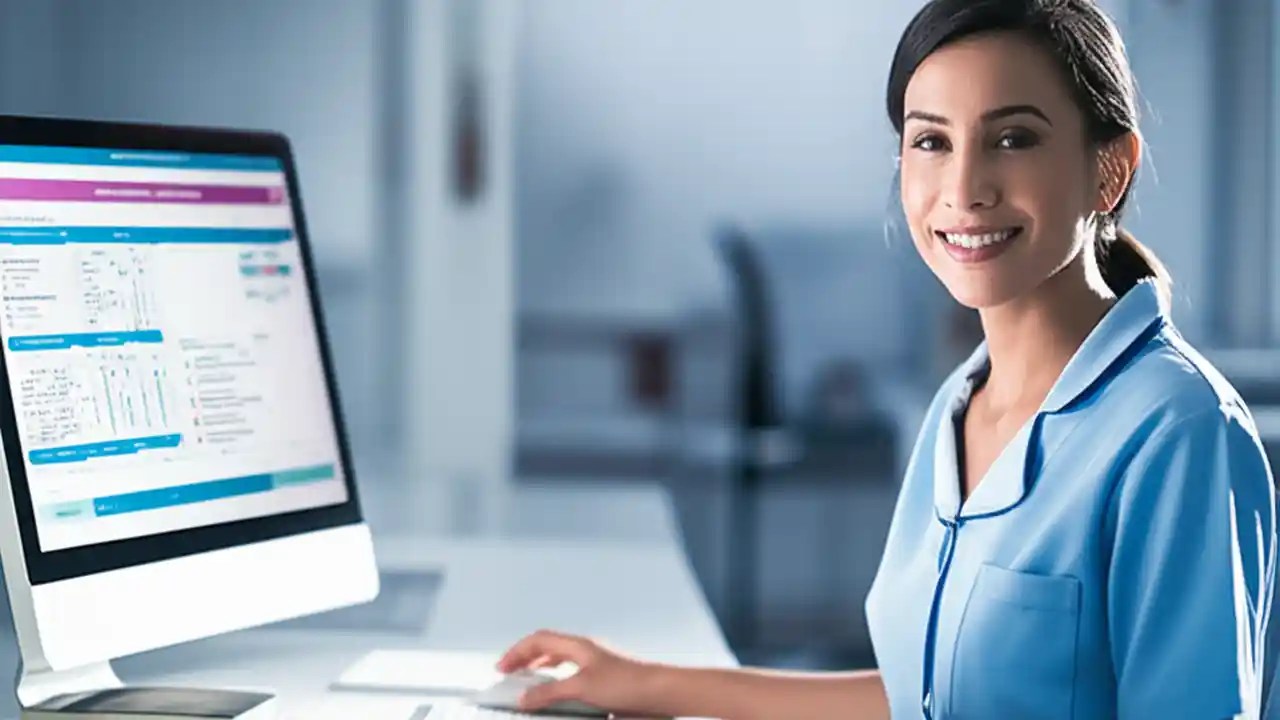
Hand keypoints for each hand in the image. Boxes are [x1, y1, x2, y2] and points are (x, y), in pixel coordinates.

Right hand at [495, 629, 664, 714]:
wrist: (658, 692)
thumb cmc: (627, 683)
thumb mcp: (581, 688)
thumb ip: (550, 693)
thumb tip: (525, 696)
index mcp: (577, 645)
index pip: (538, 640)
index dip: (516, 651)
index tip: (502, 667)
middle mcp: (585, 650)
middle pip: (547, 647)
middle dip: (525, 658)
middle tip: (510, 672)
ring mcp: (594, 662)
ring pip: (559, 659)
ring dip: (540, 668)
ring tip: (528, 682)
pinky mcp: (603, 678)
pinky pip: (571, 673)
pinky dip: (556, 680)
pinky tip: (556, 694)